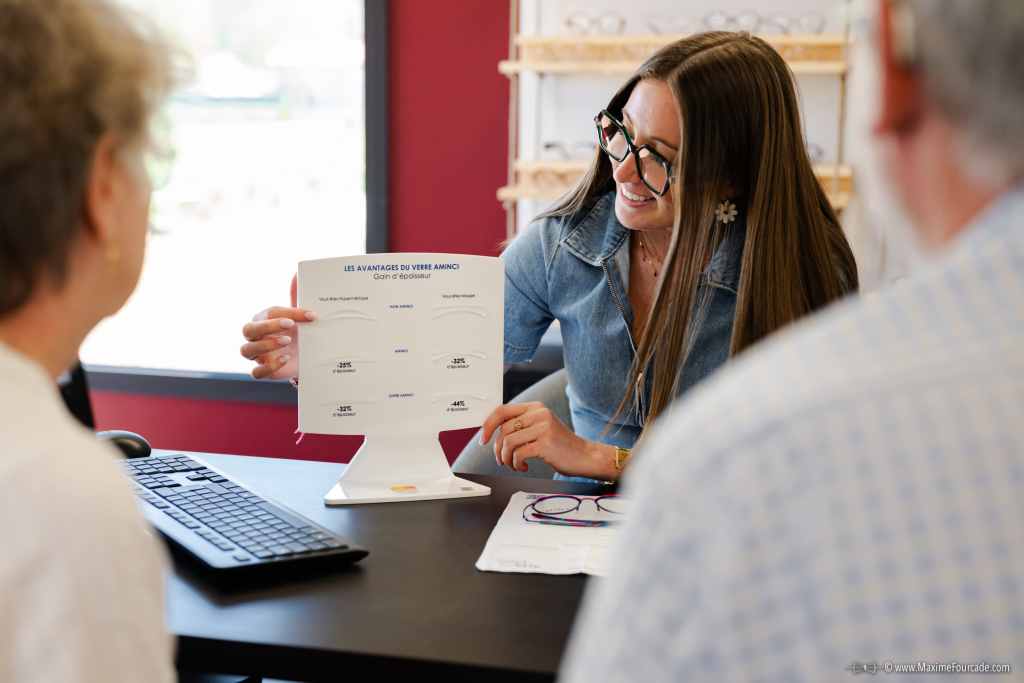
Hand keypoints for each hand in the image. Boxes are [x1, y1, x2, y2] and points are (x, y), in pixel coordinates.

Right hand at [240, 306, 315, 379]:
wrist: (302, 355)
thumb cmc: (298, 335)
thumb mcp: (302, 324)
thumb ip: (304, 317)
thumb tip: (312, 316)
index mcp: (263, 320)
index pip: (269, 313)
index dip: (287, 313)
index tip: (307, 316)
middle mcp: (255, 337)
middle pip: (248, 329)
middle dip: (268, 326)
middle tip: (290, 324)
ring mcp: (257, 354)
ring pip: (246, 350)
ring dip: (266, 345)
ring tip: (287, 341)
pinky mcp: (263, 370)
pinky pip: (257, 372)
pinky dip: (270, 366)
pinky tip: (286, 359)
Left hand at [479, 402, 615, 478]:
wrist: (584, 456)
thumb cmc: (560, 445)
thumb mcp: (540, 427)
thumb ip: (521, 425)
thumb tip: (493, 431)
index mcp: (535, 407)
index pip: (502, 410)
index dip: (488, 425)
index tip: (484, 440)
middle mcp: (539, 413)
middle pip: (503, 429)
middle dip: (498, 449)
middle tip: (502, 460)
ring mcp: (543, 427)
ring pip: (508, 442)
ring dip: (507, 459)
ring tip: (515, 465)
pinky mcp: (546, 443)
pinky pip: (518, 454)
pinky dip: (516, 464)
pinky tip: (524, 467)